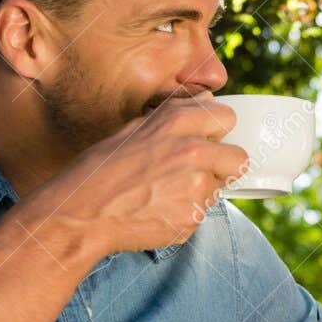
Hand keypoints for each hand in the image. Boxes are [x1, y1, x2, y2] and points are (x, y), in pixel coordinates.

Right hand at [17, 95, 250, 258]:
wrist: (83, 212)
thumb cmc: (102, 168)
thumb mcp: (136, 128)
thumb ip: (179, 115)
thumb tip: (211, 103)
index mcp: (178, 122)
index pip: (227, 118)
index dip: (217, 132)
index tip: (206, 141)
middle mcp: (194, 151)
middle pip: (239, 159)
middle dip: (223, 166)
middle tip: (196, 173)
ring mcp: (196, 186)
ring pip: (220, 189)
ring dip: (201, 192)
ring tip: (164, 194)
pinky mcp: (193, 217)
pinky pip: (202, 214)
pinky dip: (186, 214)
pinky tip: (158, 210)